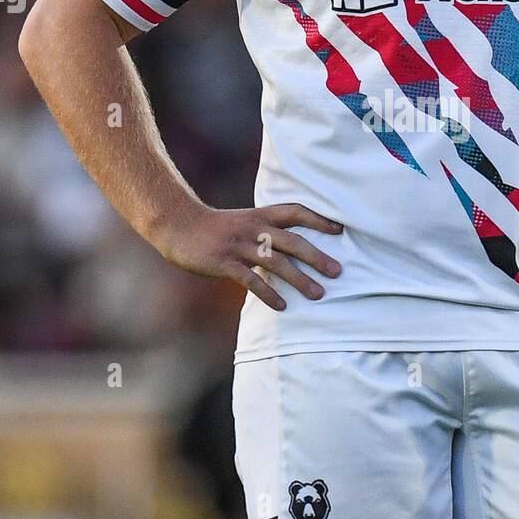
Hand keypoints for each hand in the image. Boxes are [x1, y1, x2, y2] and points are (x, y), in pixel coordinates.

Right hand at [152, 201, 342, 310]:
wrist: (178, 225)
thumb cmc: (215, 227)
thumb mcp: (244, 221)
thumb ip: (267, 230)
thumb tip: (295, 247)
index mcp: (261, 215)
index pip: (295, 212)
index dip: (318, 219)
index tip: (340, 229)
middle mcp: (254, 229)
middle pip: (292, 241)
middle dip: (317, 256)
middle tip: (338, 271)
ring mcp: (239, 246)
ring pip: (276, 262)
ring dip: (300, 279)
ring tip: (318, 294)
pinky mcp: (224, 262)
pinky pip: (251, 280)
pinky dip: (269, 293)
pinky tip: (283, 306)